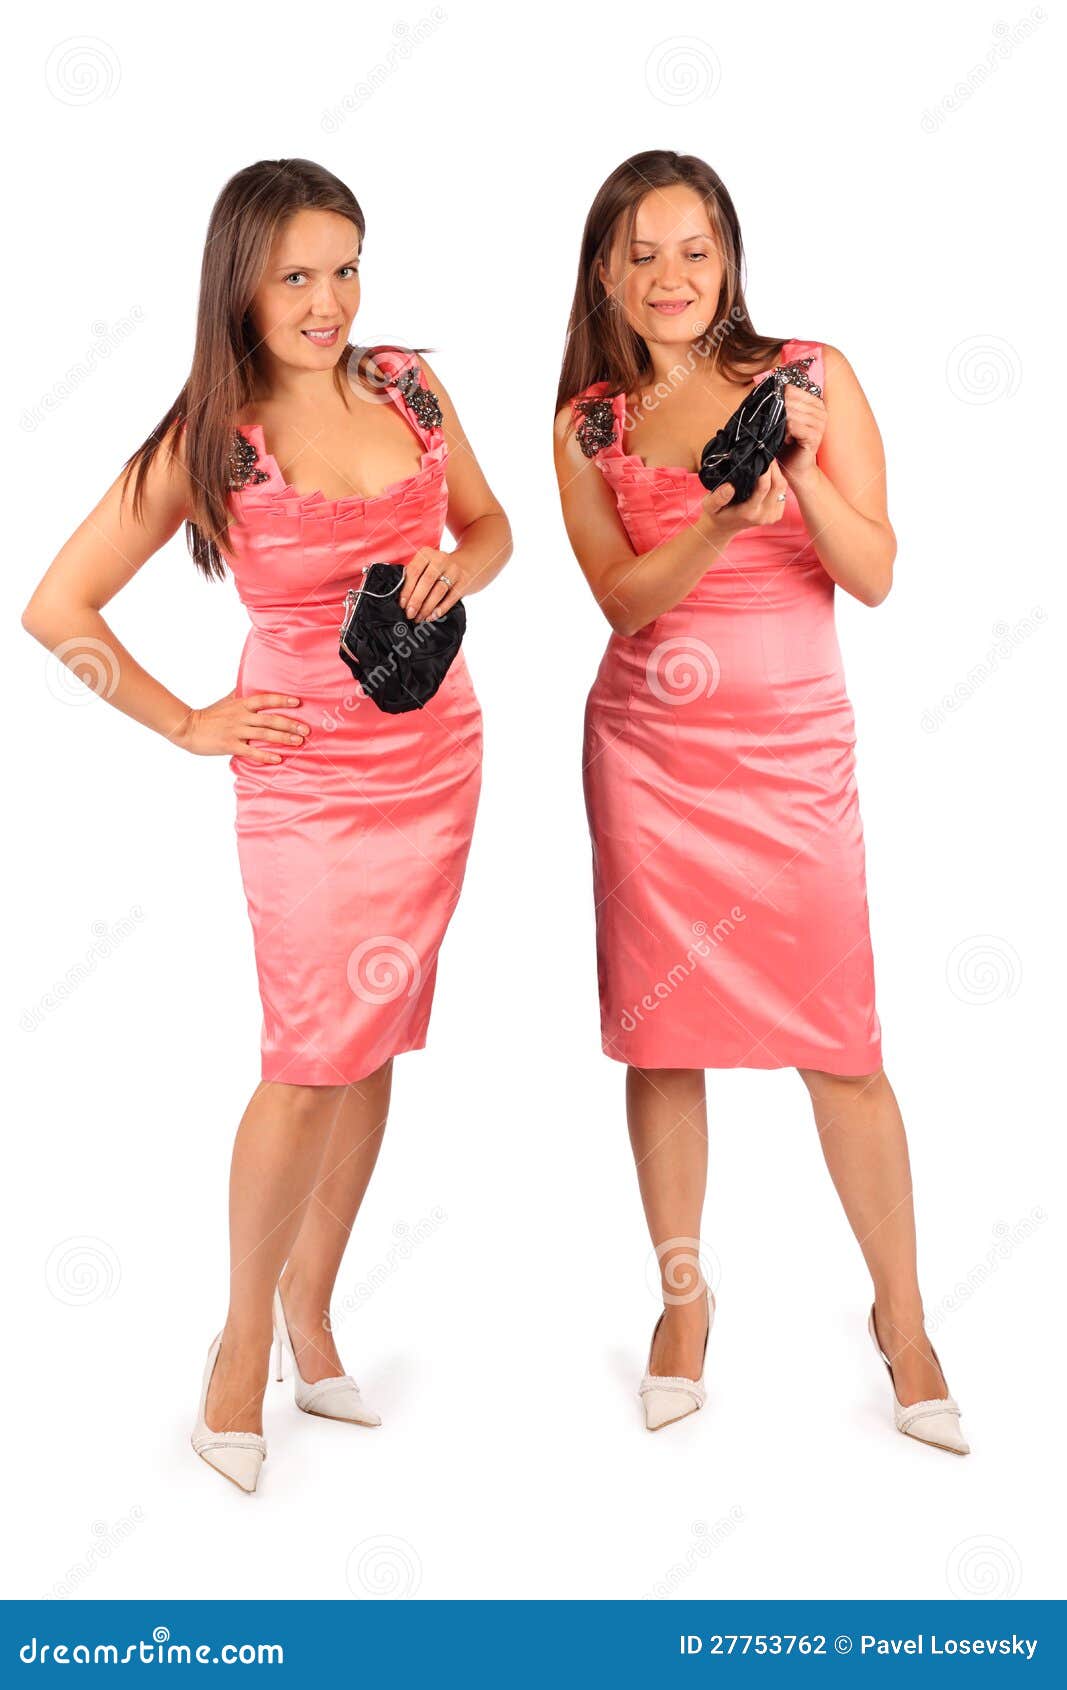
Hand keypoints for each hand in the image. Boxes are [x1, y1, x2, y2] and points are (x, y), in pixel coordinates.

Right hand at [173, 691, 310, 765]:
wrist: (188, 727)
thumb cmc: (210, 714)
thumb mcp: (227, 700)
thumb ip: (241, 692)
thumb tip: (252, 680)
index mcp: (241, 704)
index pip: (265, 699)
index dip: (281, 700)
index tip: (298, 703)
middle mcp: (241, 716)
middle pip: (270, 719)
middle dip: (290, 724)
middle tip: (306, 730)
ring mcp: (236, 731)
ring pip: (264, 735)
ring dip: (283, 739)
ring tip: (299, 742)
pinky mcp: (229, 745)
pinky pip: (251, 751)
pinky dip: (265, 755)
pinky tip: (278, 758)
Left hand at [399, 546, 465, 622]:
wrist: (465, 564)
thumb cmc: (437, 568)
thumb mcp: (424, 565)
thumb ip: (413, 577)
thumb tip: (403, 600)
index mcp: (426, 553)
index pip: (414, 571)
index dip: (407, 589)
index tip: (402, 604)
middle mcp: (440, 559)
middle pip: (426, 581)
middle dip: (416, 600)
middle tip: (410, 614)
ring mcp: (454, 570)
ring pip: (438, 591)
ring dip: (427, 607)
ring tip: (420, 617)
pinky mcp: (464, 581)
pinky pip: (451, 598)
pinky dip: (441, 608)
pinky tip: (433, 616)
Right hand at [700, 461, 788, 540]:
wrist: (723, 528)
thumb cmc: (716, 512)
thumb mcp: (709, 505)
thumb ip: (717, 497)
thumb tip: (730, 486)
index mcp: (748, 512)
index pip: (764, 487)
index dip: (766, 469)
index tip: (760, 455)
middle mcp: (763, 515)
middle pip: (777, 486)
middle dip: (773, 468)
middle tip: (766, 454)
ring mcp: (771, 516)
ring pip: (782, 488)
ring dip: (777, 473)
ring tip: (767, 461)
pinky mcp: (776, 515)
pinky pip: (782, 493)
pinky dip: (777, 481)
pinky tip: (769, 474)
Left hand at [776, 385, 825, 485]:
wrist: (794, 468)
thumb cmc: (787, 444)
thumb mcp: (784, 419)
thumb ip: (781, 403)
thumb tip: (769, 387)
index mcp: (815, 403)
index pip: (793, 389)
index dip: (778, 398)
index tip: (771, 410)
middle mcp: (820, 411)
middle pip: (792, 400)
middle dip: (778, 411)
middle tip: (774, 424)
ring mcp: (820, 424)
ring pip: (792, 413)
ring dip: (780, 423)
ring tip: (780, 433)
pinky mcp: (815, 436)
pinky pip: (795, 426)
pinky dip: (785, 432)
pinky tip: (784, 439)